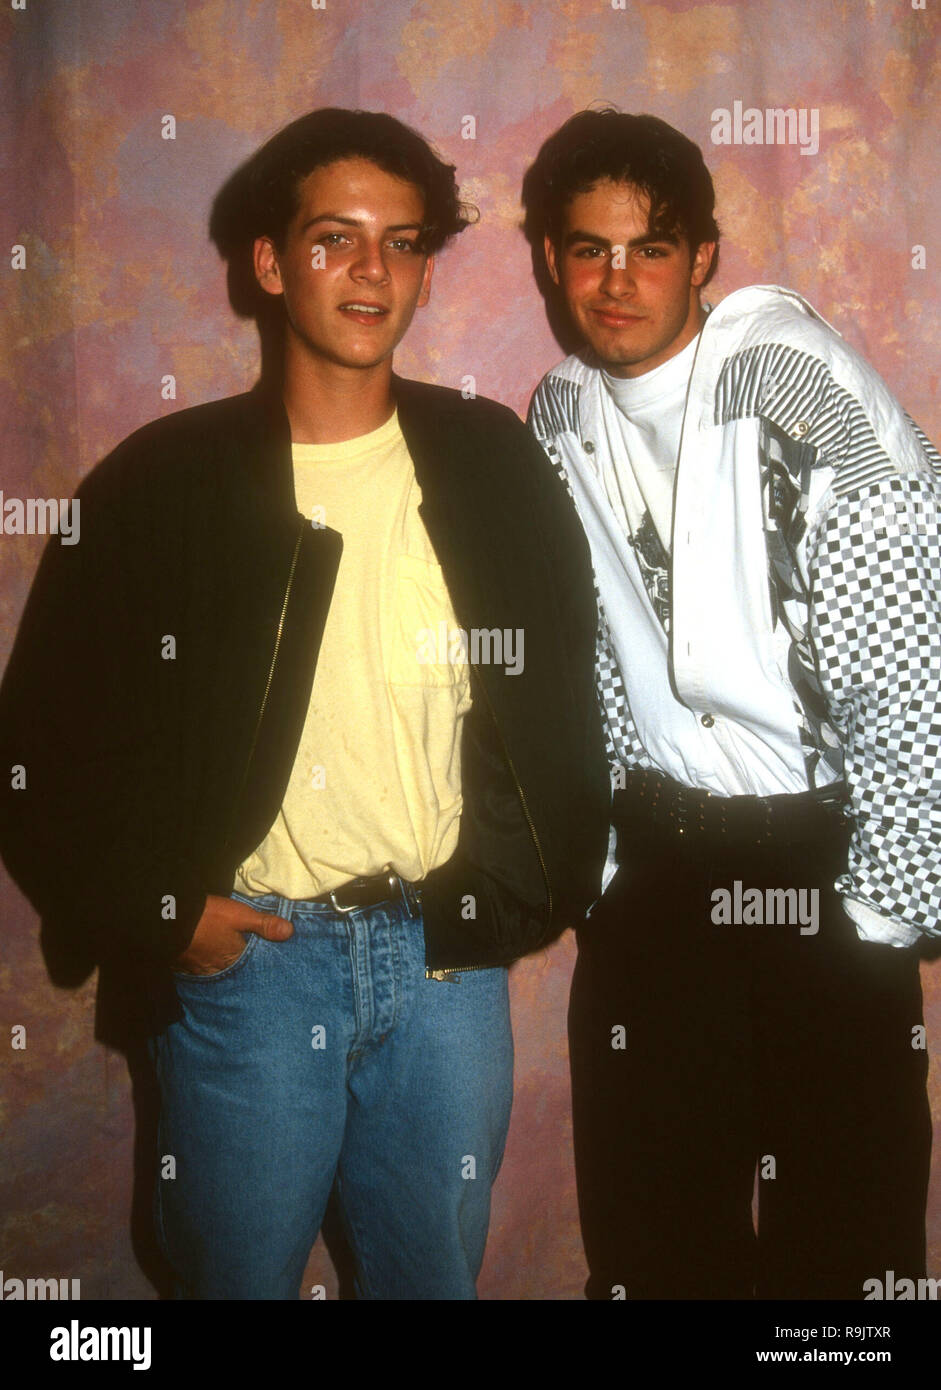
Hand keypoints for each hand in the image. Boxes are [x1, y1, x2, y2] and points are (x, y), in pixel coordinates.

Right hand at [172, 894, 293, 975]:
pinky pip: (198, 968)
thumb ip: (264, 924)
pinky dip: (203, 963)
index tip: (262, 958)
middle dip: (238, 965)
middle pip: (232, 969)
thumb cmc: (206, 916)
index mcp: (233, 960)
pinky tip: (204, 956)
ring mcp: (197, 970)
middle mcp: (216, 970)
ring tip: (225, 958)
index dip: (257, 960)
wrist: (166, 919)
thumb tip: (290, 932)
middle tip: (243, 960)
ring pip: (215, 970)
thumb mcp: (240, 915)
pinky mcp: (182, 966)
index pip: (251, 965)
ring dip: (220, 965)